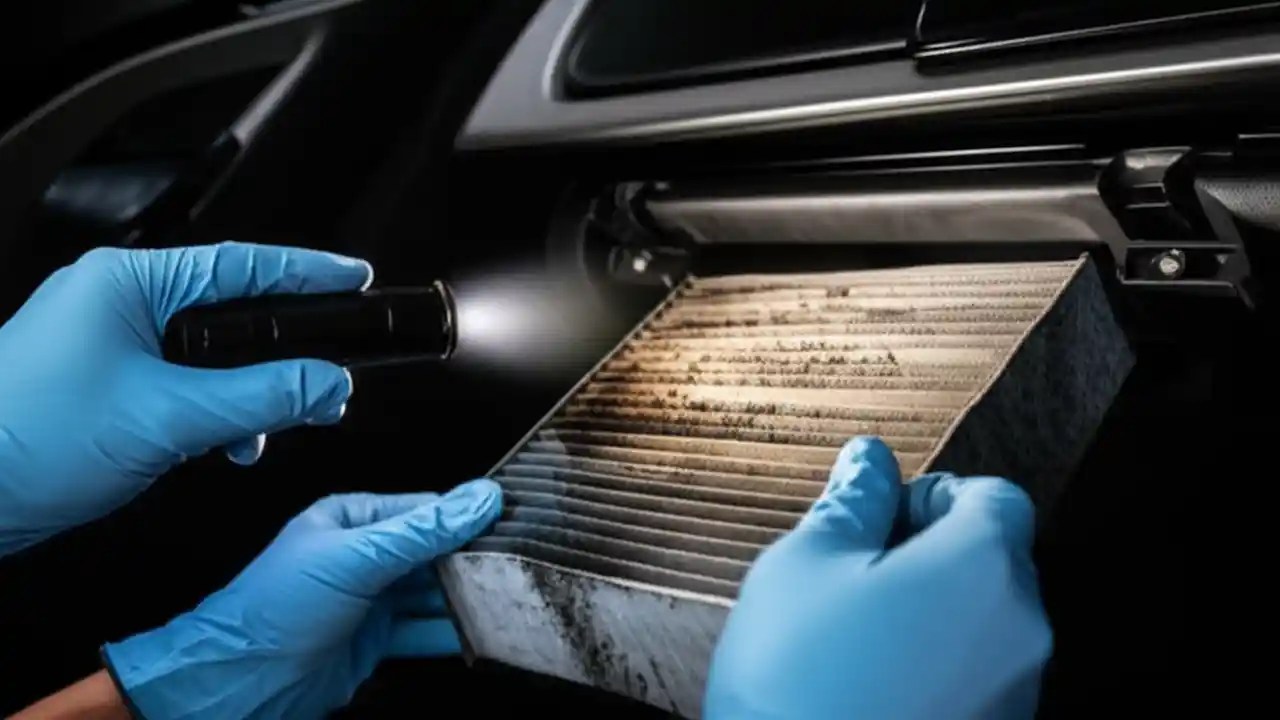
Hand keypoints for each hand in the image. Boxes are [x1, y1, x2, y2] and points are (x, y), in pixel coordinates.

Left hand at [0, 242, 372, 556]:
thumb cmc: (29, 441)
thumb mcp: (168, 418)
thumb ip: (260, 397)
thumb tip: (326, 382)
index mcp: (127, 283)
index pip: (240, 264)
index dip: (306, 272)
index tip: (354, 278)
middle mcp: (116, 302)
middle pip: (229, 315)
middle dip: (281, 353)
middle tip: (330, 376)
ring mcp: (108, 344)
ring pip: (209, 359)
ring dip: (246, 396)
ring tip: (271, 430)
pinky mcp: (105, 386)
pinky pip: (181, 387)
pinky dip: (212, 416)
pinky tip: (223, 446)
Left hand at [101, 478, 501, 718]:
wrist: (238, 685)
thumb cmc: (274, 611)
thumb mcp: (356, 559)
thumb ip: (422, 531)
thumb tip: (478, 498)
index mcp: (351, 520)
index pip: (424, 510)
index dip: (467, 518)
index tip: (509, 522)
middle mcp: (363, 558)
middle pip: (435, 554)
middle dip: (473, 562)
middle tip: (518, 565)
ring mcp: (370, 602)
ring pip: (435, 595)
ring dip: (468, 600)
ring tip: (509, 600)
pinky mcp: (376, 642)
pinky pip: (427, 632)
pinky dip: (455, 634)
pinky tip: (483, 632)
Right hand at [704, 437, 1052, 719]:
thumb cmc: (798, 679)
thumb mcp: (803, 567)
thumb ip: (849, 502)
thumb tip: (869, 456)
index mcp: (984, 569)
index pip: (995, 497)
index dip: (934, 495)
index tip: (877, 521)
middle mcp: (1023, 632)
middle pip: (993, 562)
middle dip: (927, 556)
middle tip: (848, 580)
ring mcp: (1016, 697)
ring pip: (982, 626)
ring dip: (929, 616)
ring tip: (849, 642)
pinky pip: (973, 681)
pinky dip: (931, 670)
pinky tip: (865, 690)